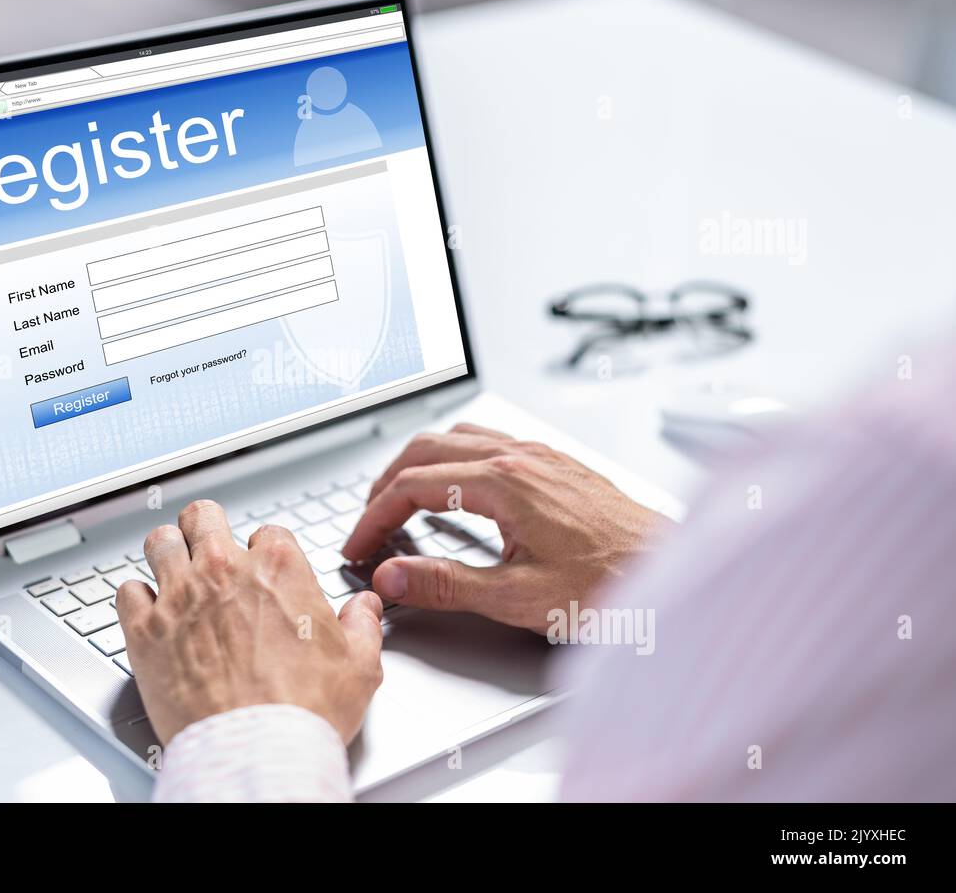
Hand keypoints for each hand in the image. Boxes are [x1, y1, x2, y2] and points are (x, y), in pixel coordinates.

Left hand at [117, 500, 383, 745]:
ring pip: (159, 542)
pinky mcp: (146, 631)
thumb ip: (362, 627)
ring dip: (167, 552)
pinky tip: (146, 609)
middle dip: (207, 528)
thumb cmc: (305, 710)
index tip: (265, 569)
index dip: (267, 551)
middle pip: (203, 517)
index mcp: (278, 569)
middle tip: (209, 545)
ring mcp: (180, 597)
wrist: (256, 750)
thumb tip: (365, 609)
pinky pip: (126, 591)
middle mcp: (224, 571)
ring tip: (172, 566)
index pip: (268, 533)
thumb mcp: (359, 665)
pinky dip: (136, 598)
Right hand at [341, 423, 670, 633]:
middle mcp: (521, 457)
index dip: (373, 517)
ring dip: (419, 464)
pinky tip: (460, 489)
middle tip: (368, 522)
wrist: (677, 576)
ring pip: (458, 438)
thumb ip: (447, 584)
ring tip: (402, 500)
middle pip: (426, 449)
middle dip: (386, 484)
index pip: (412, 485)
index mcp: (504, 483)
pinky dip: (455, 459)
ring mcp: (542, 456)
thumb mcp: (519, 598)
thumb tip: (392, 578)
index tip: (359, 547)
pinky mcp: (559, 465)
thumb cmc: (614, 586)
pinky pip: (490, 442)